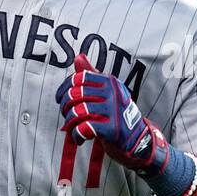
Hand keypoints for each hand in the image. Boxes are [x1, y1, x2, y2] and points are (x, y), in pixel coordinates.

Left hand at [55, 54, 172, 176]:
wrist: (137, 138)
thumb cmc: (116, 114)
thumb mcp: (108, 92)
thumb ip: (92, 74)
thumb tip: (78, 57)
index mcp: (110, 82)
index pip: (78, 79)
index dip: (63, 89)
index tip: (59, 99)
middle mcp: (113, 93)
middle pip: (75, 95)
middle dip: (65, 108)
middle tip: (66, 116)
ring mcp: (114, 110)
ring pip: (77, 112)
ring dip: (70, 123)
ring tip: (72, 128)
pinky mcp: (112, 128)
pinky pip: (84, 128)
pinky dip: (77, 135)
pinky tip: (80, 138)